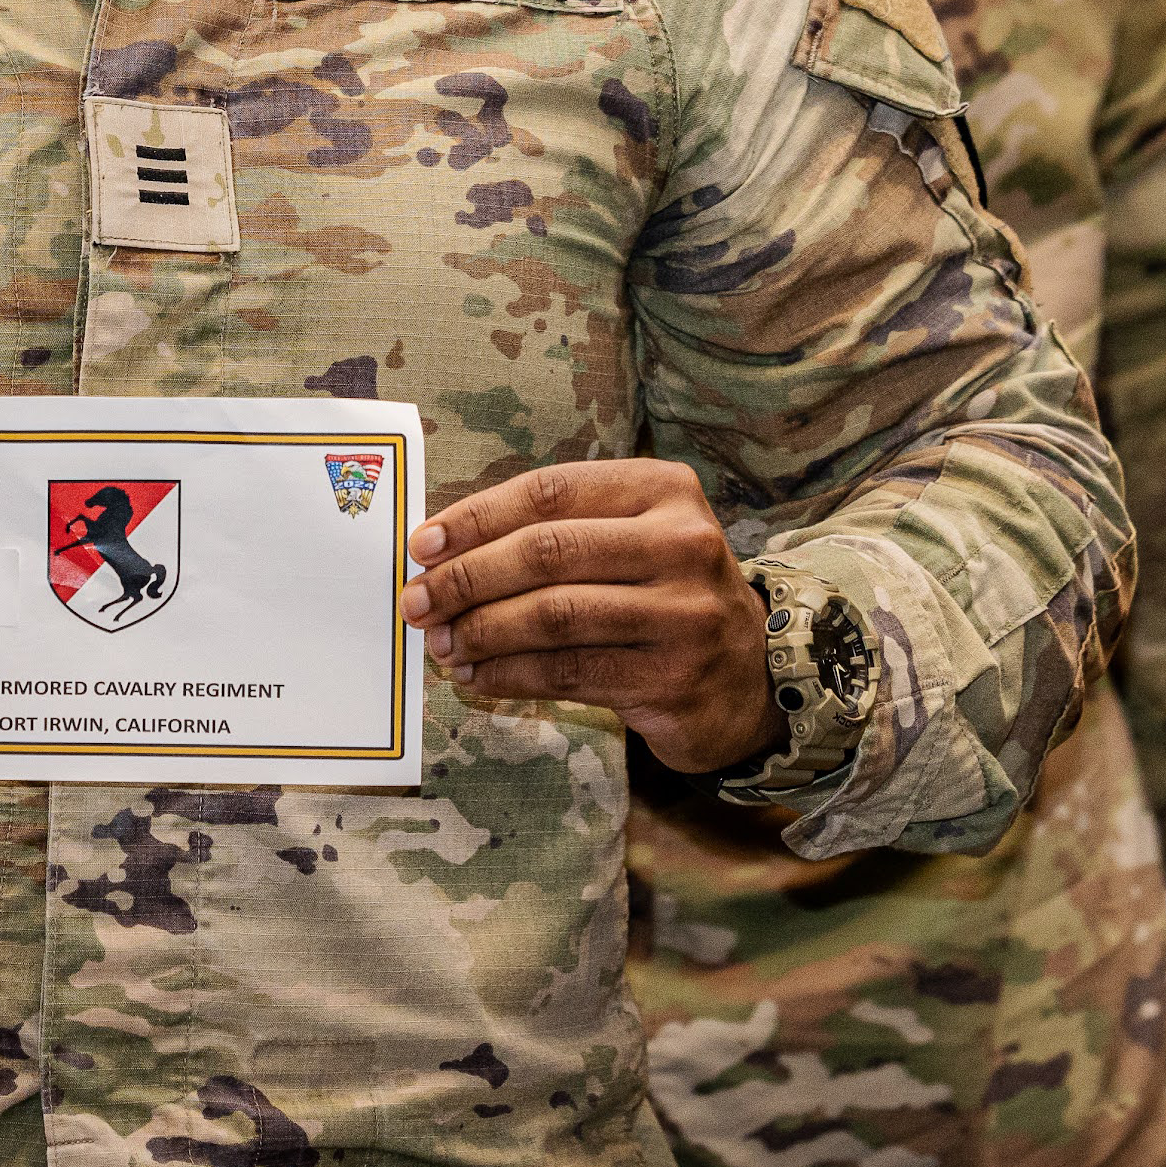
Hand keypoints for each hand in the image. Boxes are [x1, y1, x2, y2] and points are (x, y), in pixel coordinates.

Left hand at [402, 460, 781, 775]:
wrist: (748, 677)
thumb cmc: (664, 595)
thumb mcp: (629, 539)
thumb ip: (554, 532)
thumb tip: (443, 551)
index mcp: (664, 489)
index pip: (551, 492)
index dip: (477, 516)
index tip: (422, 544)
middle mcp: (682, 542)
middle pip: (548, 553)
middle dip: (467, 578)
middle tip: (417, 601)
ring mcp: (684, 613)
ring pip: (554, 616)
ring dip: (482, 631)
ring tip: (441, 643)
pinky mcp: (673, 677)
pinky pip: (568, 672)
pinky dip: (509, 674)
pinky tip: (478, 675)